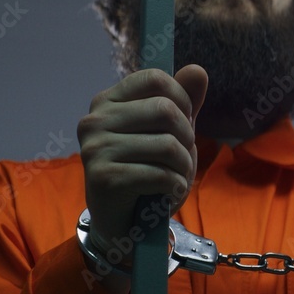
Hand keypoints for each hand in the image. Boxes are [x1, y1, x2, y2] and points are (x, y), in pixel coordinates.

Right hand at [77, 65, 207, 266]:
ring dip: (185, 167)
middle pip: (165, 110)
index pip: (155, 78)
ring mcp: (95, 148)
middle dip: (187, 138)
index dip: (181, 100)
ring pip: (167, 145)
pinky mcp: (103, 178)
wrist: (121, 223)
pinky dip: (175, 186)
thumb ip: (181, 102)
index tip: (183, 125)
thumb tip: (198, 70)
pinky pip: (159, 174)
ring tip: (178, 178)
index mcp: (107, 101)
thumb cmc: (144, 172)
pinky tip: (169, 193)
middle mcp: (95, 120)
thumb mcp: (166, 133)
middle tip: (184, 158)